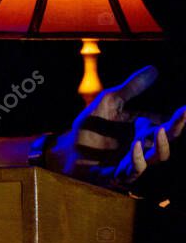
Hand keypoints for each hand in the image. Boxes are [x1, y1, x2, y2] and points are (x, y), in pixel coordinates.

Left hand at [51, 65, 185, 190]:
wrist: (67, 147)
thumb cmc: (92, 126)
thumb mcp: (110, 101)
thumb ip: (131, 88)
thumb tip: (155, 68)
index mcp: (144, 133)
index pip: (168, 127)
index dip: (179, 119)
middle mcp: (142, 149)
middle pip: (166, 143)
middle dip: (176, 130)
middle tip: (181, 116)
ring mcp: (130, 163)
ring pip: (155, 159)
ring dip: (161, 146)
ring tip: (161, 130)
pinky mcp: (115, 174)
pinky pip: (132, 171)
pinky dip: (137, 159)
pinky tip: (136, 145)